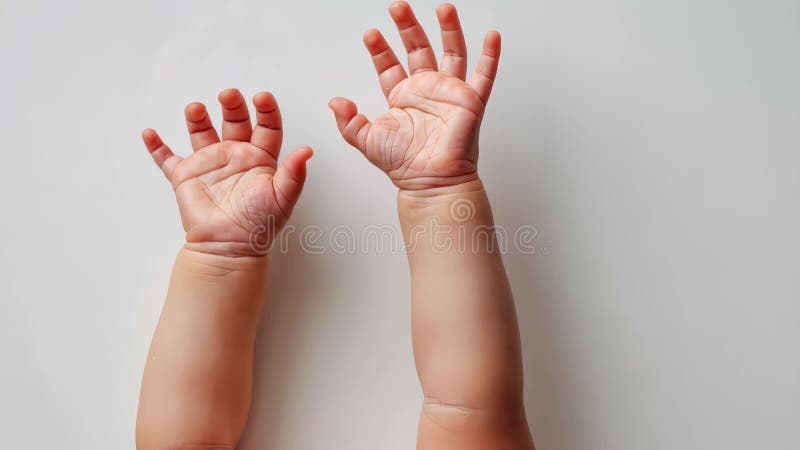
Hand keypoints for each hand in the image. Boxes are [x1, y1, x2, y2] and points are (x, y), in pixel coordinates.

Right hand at [142, 89, 311, 256]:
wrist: (229, 247)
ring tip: (195, 108)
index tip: (262, 98)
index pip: (267, 127)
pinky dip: (157, 147)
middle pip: (234, 121)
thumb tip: (307, 152)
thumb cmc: (259, 225)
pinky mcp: (186, 177)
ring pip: (201, 132)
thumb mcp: (282, 198)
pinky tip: (150, 133)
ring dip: (197, 119)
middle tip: (229, 94)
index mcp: (260, 158)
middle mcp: (235, 156)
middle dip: (232, 105)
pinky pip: (167, 158)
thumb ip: (294, 174)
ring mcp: (209, 164)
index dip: (266, 110)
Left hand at [329, 1, 499, 194]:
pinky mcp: (470, 102)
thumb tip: (335, 102)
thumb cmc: (403, 166)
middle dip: (408, 26)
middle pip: (418, 48)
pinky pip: (484, 75)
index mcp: (402, 97)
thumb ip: (348, 122)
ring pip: (452, 52)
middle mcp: (426, 90)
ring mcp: (449, 93)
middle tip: (398, 7)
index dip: (380, 48)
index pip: (389, 64)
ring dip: (448, 29)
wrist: (429, 183)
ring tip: (444, 8)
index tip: (371, 34)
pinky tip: (491, 37)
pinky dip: (490, 56)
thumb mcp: (366, 142)